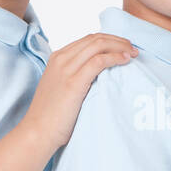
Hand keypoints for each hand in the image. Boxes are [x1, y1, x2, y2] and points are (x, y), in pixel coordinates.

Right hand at [21, 33, 137, 150]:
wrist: (37, 132)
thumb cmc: (51, 116)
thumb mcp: (61, 88)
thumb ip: (76, 76)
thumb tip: (99, 75)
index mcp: (57, 58)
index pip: (88, 40)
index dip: (109, 40)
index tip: (124, 47)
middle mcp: (61, 59)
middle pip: (95, 39)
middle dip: (117, 40)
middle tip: (132, 48)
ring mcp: (66, 69)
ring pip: (98, 45)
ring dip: (119, 46)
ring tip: (133, 53)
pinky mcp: (74, 82)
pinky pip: (99, 61)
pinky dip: (115, 57)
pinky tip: (125, 60)